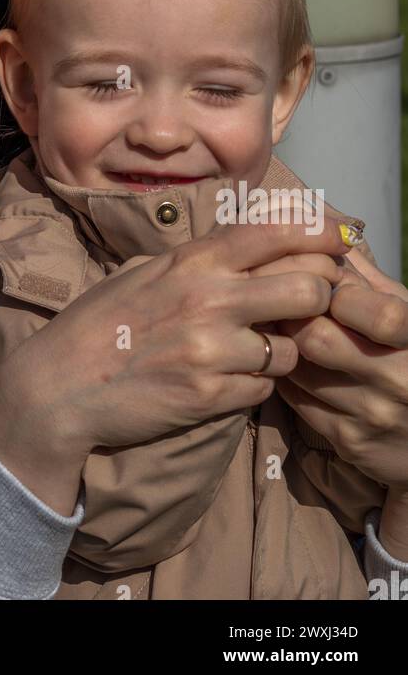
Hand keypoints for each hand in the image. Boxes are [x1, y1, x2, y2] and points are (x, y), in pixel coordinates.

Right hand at [0, 216, 349, 514]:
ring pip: (291, 349)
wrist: (60, 385)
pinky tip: (228, 378)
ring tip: (254, 351)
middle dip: (317, 298)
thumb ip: (195, 259)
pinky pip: (264, 389)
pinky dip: (254, 385)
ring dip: (281, 352)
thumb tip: (243, 243)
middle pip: (308, 289)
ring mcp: (211, 350)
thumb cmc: (99, 322)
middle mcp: (208, 299)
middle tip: (305, 307)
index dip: (318, 233)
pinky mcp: (210, 396)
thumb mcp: (143, 271)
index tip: (337, 240)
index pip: (273, 232)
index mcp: (192, 261)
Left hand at [274, 245, 407, 491]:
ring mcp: (372, 415)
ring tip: (279, 324)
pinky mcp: (347, 441)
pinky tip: (288, 358)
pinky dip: (283, 373)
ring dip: (281, 341)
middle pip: (318, 339)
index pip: (374, 312)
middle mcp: (399, 381)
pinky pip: (294, 398)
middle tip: (279, 299)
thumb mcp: (403, 311)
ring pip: (298, 368)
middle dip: (293, 313)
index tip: (321, 282)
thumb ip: (365, 277)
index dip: (335, 291)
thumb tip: (319, 232)